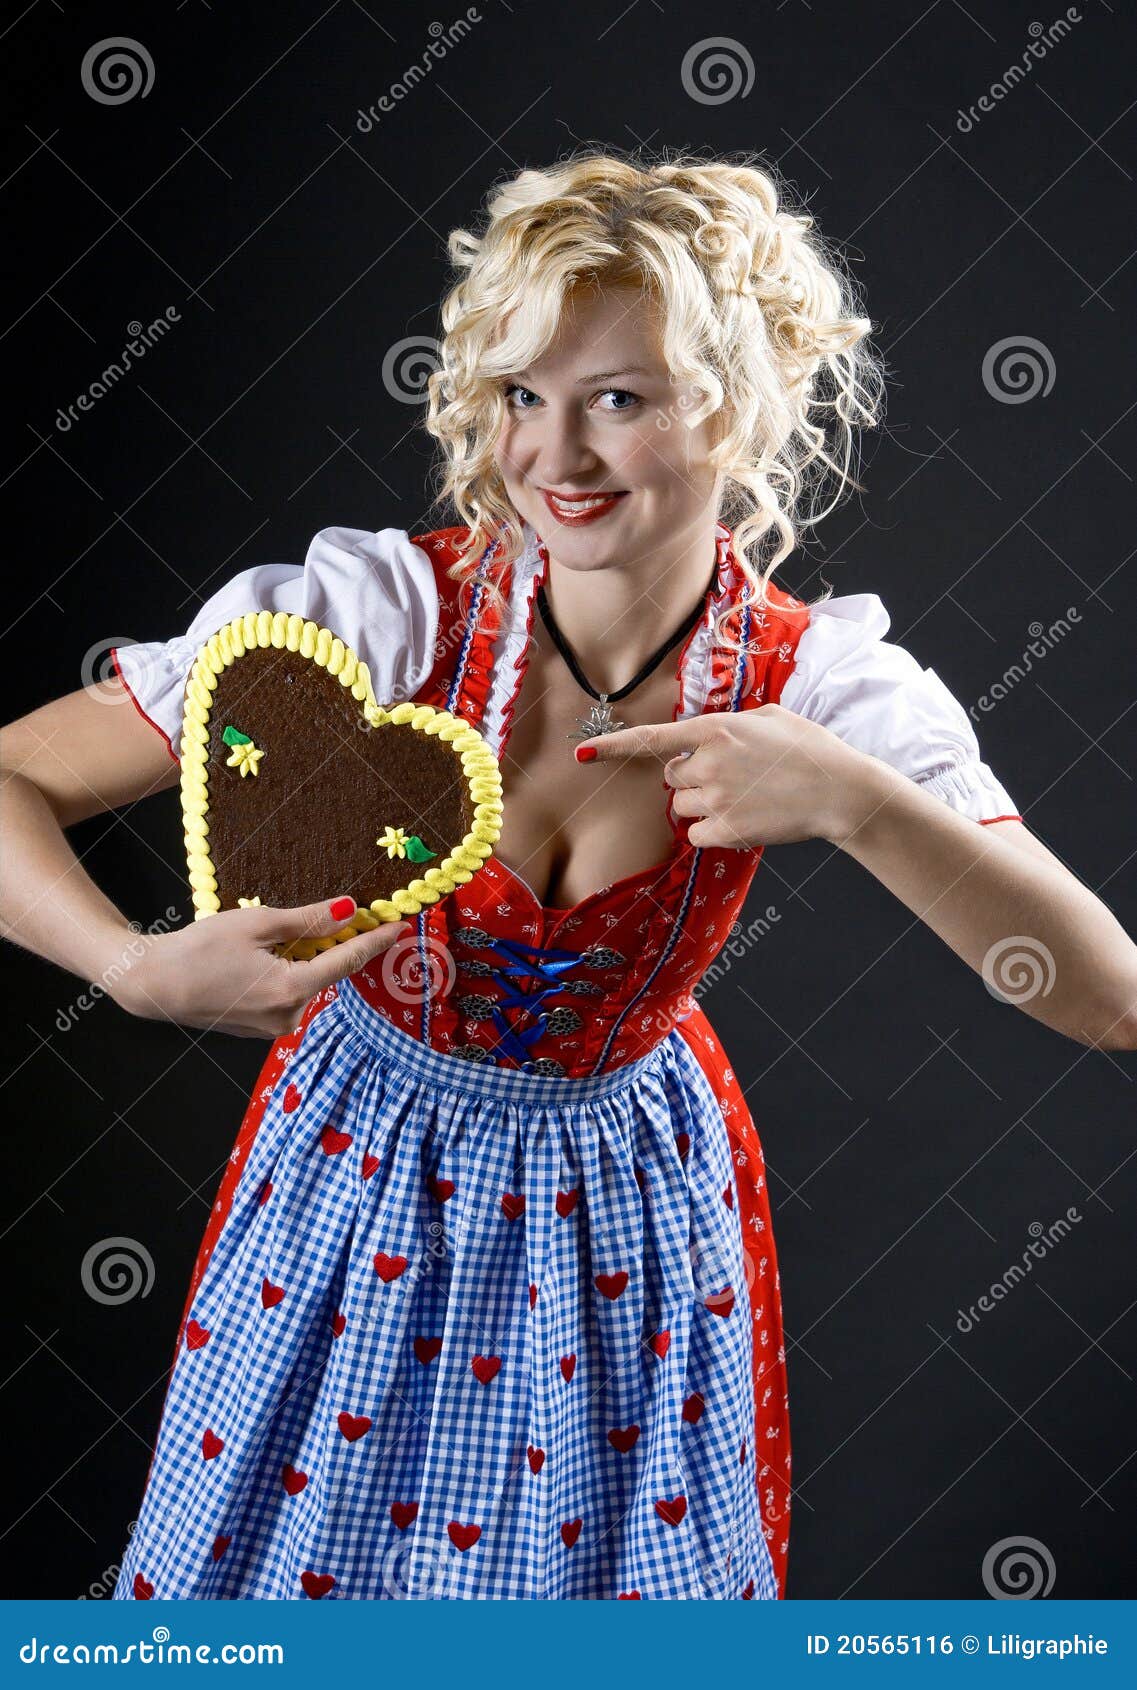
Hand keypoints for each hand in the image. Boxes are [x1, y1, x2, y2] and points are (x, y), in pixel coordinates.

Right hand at [110, 896, 412, 1037]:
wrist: (152, 984)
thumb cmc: (199, 949)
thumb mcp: (258, 925)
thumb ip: (309, 921)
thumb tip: (350, 911)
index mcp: (291, 990)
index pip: (347, 962)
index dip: (375, 941)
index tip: (399, 926)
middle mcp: (288, 1016)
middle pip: (327, 973)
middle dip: (335, 946)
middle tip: (344, 915)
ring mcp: (273, 1027)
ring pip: (306, 983)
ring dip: (306, 959)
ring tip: (276, 936)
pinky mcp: (259, 1030)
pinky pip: (287, 995)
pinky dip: (287, 973)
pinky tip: (263, 957)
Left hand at [576, 704, 877, 847]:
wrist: (840, 790)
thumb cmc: (809, 750)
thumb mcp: (769, 718)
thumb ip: (730, 724)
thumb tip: (708, 738)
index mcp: (717, 728)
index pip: (651, 739)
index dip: (612, 746)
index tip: (581, 753)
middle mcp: (709, 761)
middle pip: (671, 778)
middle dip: (690, 779)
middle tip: (730, 778)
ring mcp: (716, 797)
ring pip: (683, 807)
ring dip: (702, 805)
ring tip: (744, 798)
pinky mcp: (727, 830)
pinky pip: (696, 834)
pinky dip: (712, 831)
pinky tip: (743, 819)